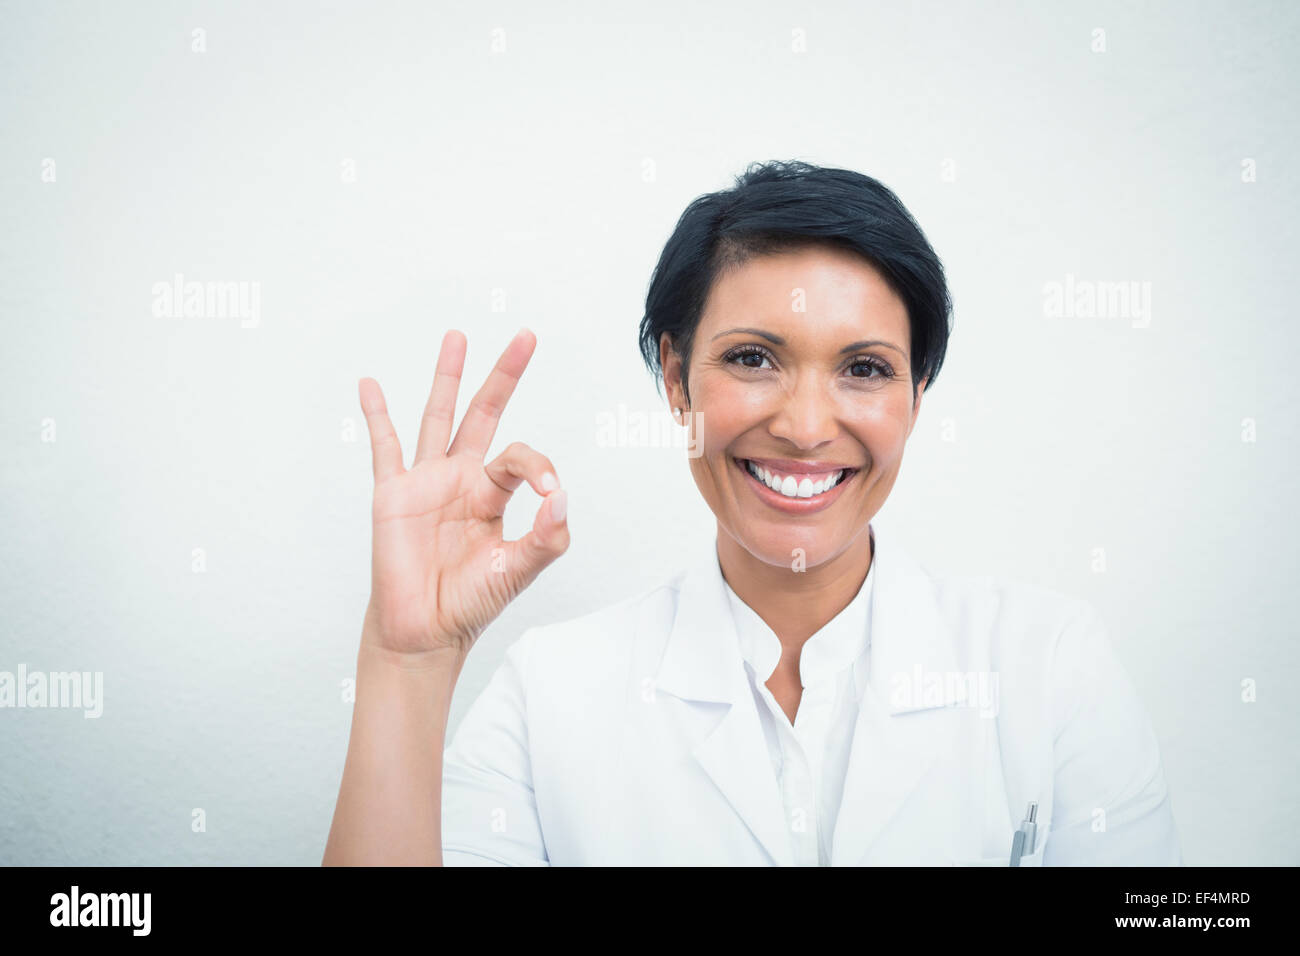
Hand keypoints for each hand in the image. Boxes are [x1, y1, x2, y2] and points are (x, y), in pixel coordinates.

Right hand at [358, 328, 568, 661]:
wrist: (425, 631)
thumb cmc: (470, 603)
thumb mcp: (517, 570)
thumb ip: (546, 537)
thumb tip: (560, 496)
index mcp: (493, 494)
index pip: (520, 458)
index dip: (538, 468)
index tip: (548, 494)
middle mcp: (462, 479)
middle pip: (485, 414)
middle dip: (505, 375)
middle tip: (526, 336)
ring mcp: (426, 481)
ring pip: (438, 416)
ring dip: (447, 377)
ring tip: (457, 337)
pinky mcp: (393, 494)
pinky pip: (384, 447)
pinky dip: (376, 415)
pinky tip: (370, 384)